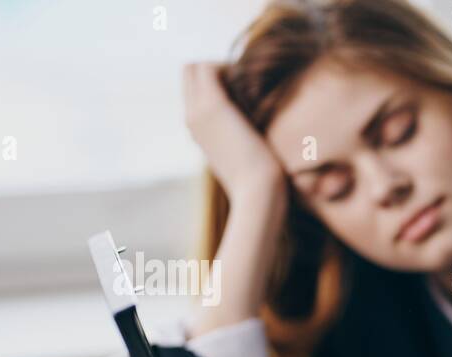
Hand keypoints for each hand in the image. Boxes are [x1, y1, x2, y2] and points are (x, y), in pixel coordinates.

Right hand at [182, 62, 284, 201]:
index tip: (244, 88)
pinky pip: (209, 67)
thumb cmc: (261, 186)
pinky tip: (254, 83)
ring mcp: (198, 112)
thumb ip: (243, 143)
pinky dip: (229, 66)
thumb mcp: (248, 161)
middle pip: (189, 73)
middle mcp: (191, 119)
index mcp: (198, 130)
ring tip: (250, 83)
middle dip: (215, 68)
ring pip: (195, 67)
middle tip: (247, 81)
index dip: (214, 79)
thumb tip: (255, 136)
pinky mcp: (213, 107)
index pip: (193, 89)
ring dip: (221, 65)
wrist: (258, 197)